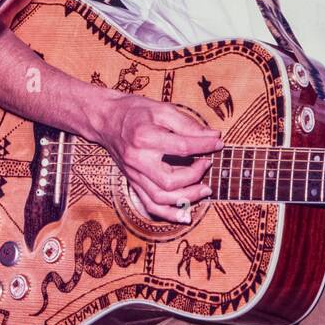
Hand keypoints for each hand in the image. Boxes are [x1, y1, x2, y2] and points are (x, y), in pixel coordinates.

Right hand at [92, 94, 220, 221]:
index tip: (219, 143)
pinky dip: (168, 214)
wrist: (106, 119)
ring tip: (204, 189)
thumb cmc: (136, 111)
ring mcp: (133, 174)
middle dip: (195, 176)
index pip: (182, 147)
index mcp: (145, 138)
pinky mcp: (133, 182)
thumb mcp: (162, 109)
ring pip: (160, 198)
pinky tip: (185, 215)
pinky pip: (150, 205)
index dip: (205, 146)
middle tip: (207, 164)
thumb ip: (188, 124)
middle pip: (170, 180)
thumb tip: (213, 136)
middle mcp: (137, 160)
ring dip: (186, 198)